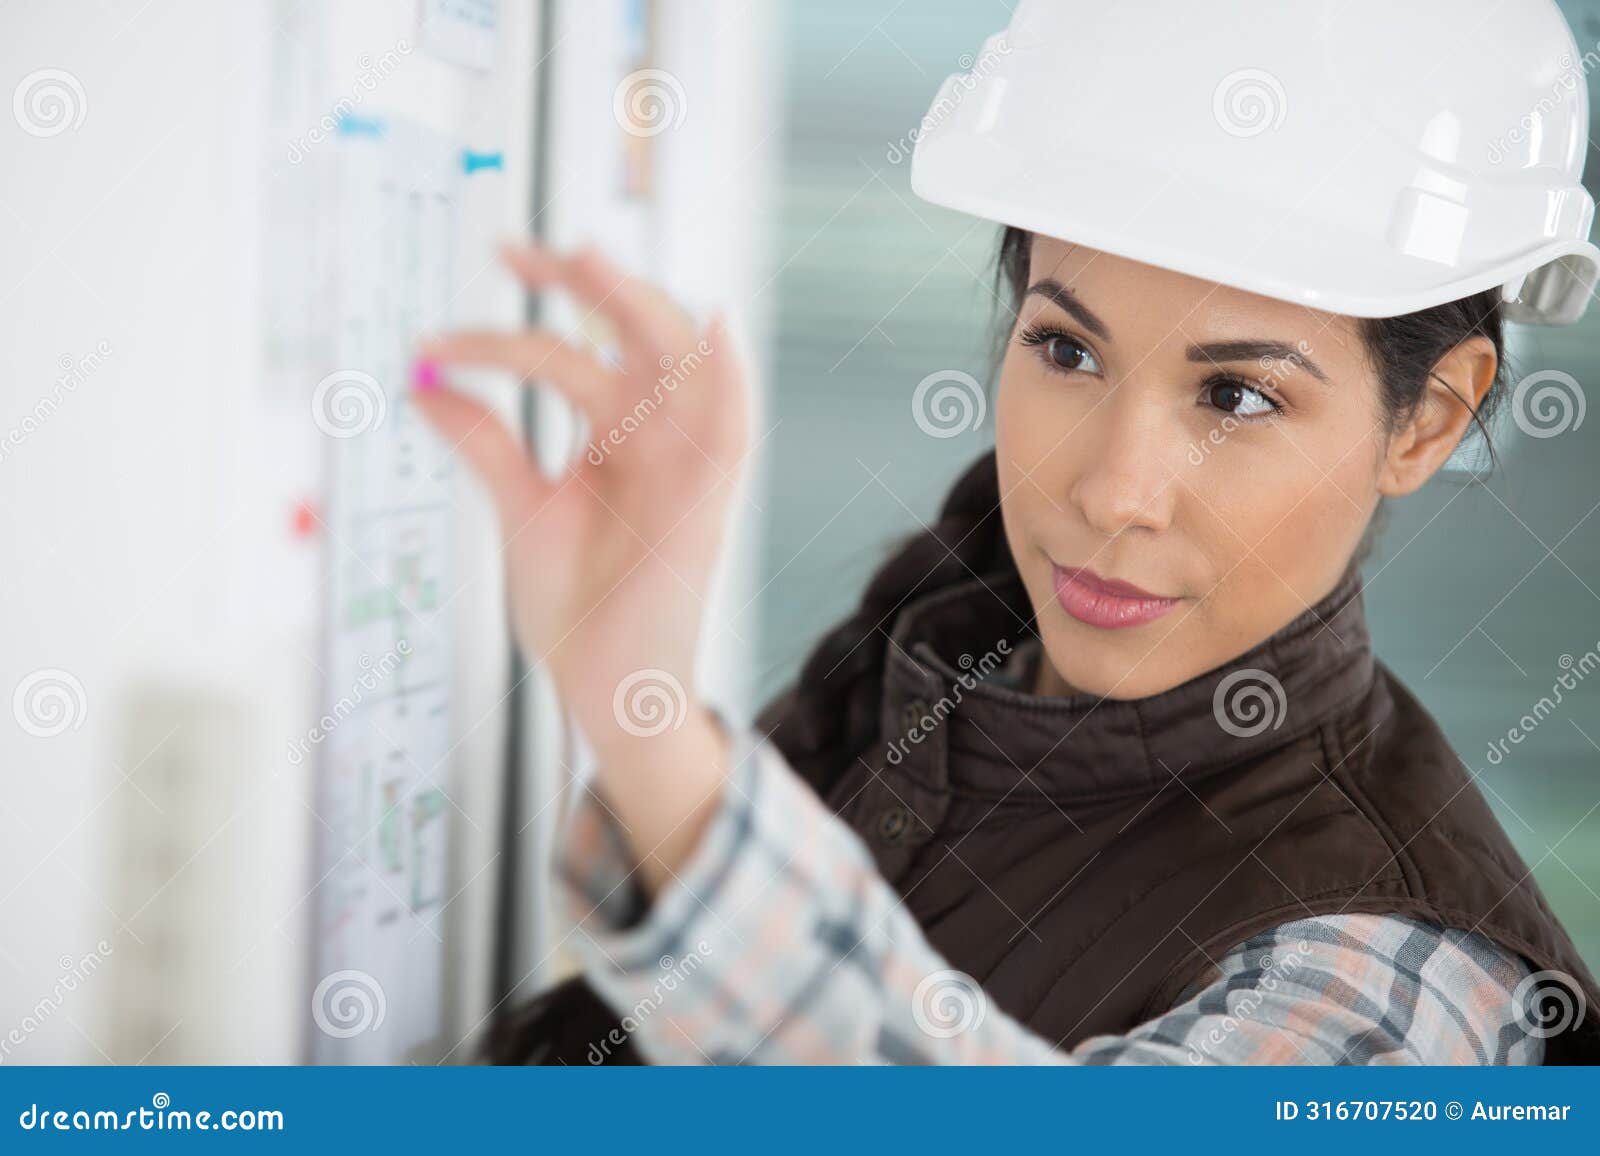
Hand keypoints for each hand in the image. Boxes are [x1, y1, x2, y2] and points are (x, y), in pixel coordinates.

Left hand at [412, 243, 747, 887]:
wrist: (603, 688)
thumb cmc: (579, 608)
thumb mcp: (520, 509)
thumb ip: (484, 442)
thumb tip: (423, 384)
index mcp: (613, 434)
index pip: (575, 348)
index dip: (517, 322)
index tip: (446, 327)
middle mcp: (653, 436)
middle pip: (633, 330)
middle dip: (580, 284)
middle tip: (516, 255)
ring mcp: (683, 462)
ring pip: (680, 358)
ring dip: (640, 305)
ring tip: (584, 261)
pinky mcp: (706, 501)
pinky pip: (735, 426)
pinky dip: (731, 376)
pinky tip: (713, 328)